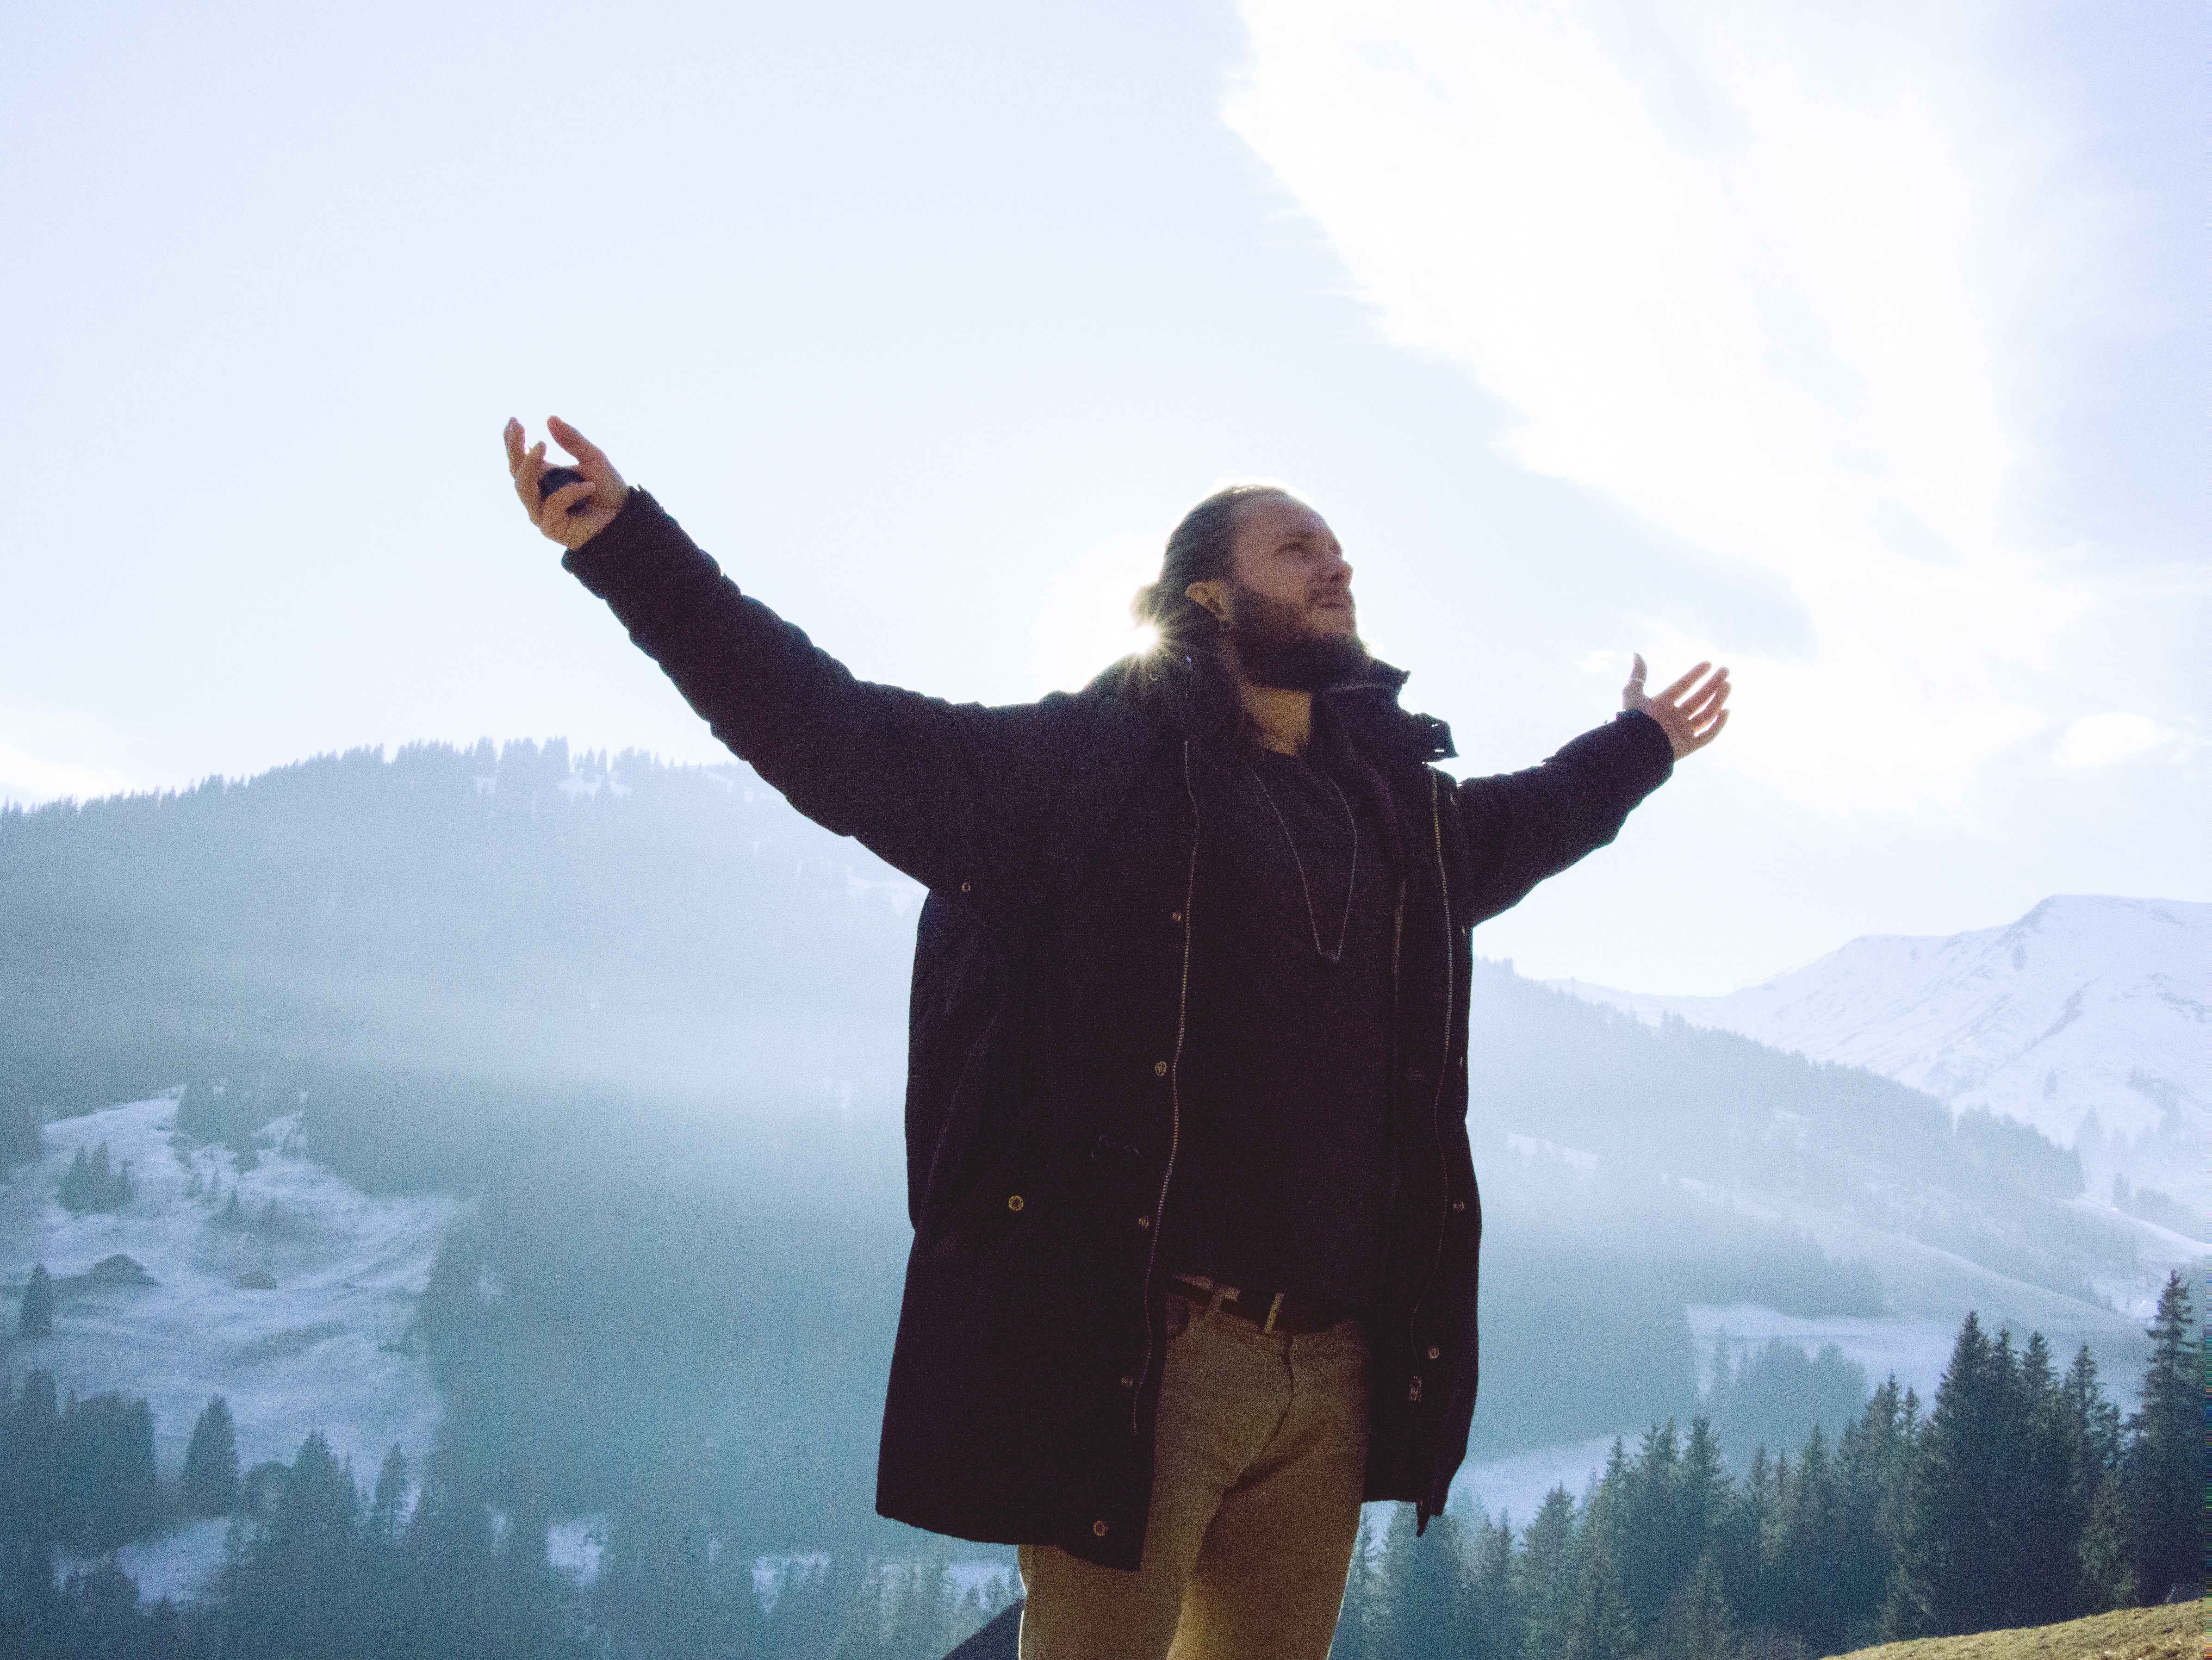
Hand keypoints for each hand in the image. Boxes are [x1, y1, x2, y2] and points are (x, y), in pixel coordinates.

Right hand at [503, 415, 628, 550]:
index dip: (513, 441)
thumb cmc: (608, 489)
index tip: (514, 420)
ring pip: (524, 488)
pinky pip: (552, 504)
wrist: (625, 518)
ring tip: (543, 444)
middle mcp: (538, 495)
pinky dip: (571, 492)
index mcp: (544, 477)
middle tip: (519, 426)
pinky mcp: (551, 528)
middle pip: (515, 472)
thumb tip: (550, 418)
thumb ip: (572, 440)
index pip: (519, 459)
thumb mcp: (593, 458)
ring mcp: (541, 513)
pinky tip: (590, 486)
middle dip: (514, 448)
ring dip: (530, 464)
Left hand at [1623, 654, 1729, 759]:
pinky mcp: (1688, 746)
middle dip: (1713, 685)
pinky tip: (1726, 710)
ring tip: (1727, 684)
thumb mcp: (1632, 692)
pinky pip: (1707, 735)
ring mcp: (1682, 732)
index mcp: (1661, 705)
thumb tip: (1635, 654)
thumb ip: (1638, 674)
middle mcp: (1673, 718)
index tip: (1709, 663)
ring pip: (1706, 714)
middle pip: (1698, 699)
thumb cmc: (1630, 720)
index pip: (1682, 686)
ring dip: (1718, 699)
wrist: (1634, 746)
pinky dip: (1718, 724)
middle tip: (1725, 671)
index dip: (1695, 674)